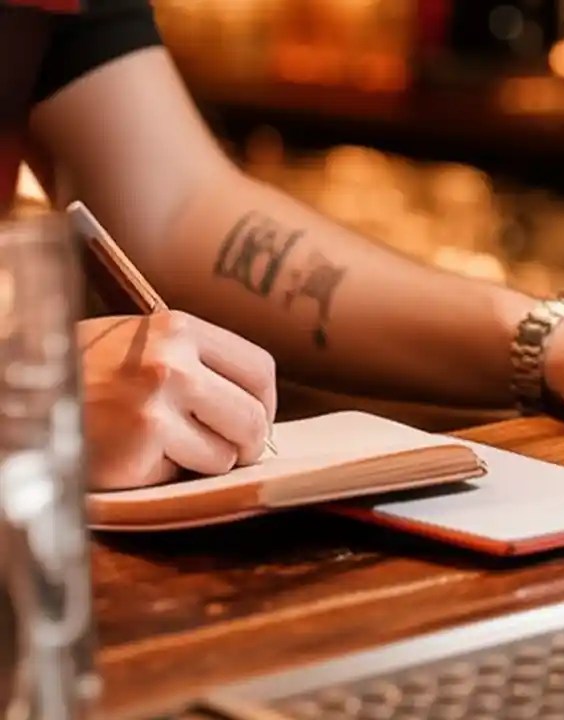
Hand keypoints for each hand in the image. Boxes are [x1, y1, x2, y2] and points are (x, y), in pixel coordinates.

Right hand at [79, 311, 276, 489]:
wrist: (21, 395)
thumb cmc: (87, 377)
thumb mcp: (140, 346)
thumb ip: (195, 362)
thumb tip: (258, 405)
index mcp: (178, 328)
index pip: (259, 369)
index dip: (263, 403)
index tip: (251, 420)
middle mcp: (171, 360)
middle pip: (254, 415)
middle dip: (246, 443)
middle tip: (225, 451)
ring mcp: (156, 401)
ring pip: (228, 452)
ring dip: (206, 461)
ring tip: (167, 448)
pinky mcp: (141, 442)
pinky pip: (192, 473)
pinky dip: (173, 475)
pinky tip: (139, 457)